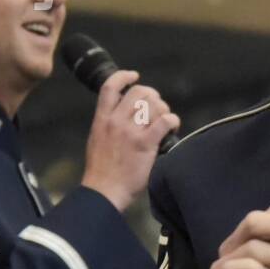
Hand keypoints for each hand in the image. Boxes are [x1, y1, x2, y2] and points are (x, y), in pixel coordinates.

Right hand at [80, 70, 179, 210]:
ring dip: (164, 109)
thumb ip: (109, 124)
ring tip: (165, 121)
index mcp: (102, 119)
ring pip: (154, 104)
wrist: (103, 192)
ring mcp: (130, 132)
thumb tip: (124, 112)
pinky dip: (173, 121)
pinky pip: (165, 121)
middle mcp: (116, 121)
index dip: (124, 76)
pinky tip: (172, 128)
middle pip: (139, 91)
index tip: (135, 76)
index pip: (110, 87)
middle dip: (152, 96)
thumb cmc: (102, 171)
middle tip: (157, 109)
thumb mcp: (97, 139)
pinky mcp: (145, 144)